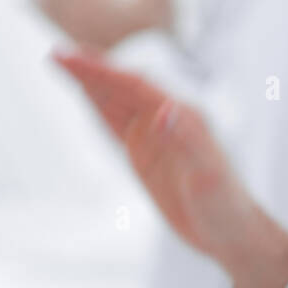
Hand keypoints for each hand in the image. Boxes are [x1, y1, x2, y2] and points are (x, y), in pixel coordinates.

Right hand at [54, 50, 287, 287]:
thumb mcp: (208, 176)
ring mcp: (154, 133)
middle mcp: (166, 117)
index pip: (134, 84)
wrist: (232, 234)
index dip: (103, 70)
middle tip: (55, 53)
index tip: (74, 58)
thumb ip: (187, 141)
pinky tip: (83, 95)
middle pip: (121, 85)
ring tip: (60, 63)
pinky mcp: (146, 152)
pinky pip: (115, 123)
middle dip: (89, 68)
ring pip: (115, 100)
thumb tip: (164, 109)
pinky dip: (96, 106)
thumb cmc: (226, 206)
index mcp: (182, 115)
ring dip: (89, 82)